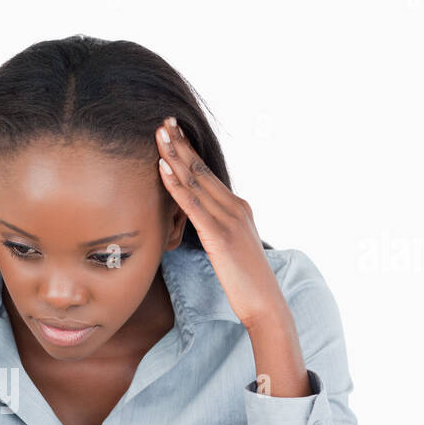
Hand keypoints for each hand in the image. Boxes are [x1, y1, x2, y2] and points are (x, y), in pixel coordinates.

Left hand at [155, 117, 282, 326]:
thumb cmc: (245, 281)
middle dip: (180, 145)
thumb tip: (197, 224)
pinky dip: (176, 185)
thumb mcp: (230, 248)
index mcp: (238, 208)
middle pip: (201, 170)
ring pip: (196, 181)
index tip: (173, 132)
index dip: (189, 151)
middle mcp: (235, 207)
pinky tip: (163, 168)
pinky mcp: (219, 236)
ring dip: (175, 156)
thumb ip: (215, 230)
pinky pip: (193, 205)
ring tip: (159, 135)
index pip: (208, 174)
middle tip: (163, 122)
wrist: (264, 303)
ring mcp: (229, 220)